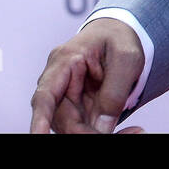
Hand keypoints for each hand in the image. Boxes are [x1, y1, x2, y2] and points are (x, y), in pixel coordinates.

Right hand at [30, 18, 146, 133]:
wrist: (119, 33)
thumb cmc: (119, 39)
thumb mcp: (126, 58)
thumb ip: (114, 91)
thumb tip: (101, 128)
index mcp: (65, 60)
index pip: (45, 94)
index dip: (40, 118)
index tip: (38, 134)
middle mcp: (59, 80)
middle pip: (60, 117)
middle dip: (84, 131)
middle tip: (114, 134)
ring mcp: (66, 95)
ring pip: (72, 126)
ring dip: (94, 132)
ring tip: (130, 131)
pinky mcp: (77, 106)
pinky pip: (84, 126)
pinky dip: (101, 130)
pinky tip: (125, 130)